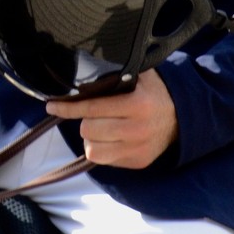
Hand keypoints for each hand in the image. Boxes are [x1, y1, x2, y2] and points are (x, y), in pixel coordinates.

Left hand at [46, 68, 177, 168]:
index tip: (51, 106)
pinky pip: (105, 160)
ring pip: (93, 150)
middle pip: (89, 130)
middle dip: (84, 120)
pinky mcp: (138, 162)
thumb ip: (113, 73)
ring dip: (90, 137)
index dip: (68, 108)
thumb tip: (80, 71)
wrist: (182, 118)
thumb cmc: (153, 92)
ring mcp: (138, 149)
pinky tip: (109, 138)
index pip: (91, 108)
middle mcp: (137, 129)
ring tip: (98, 127)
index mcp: (136, 104)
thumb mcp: (139, 75)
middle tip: (90, 113)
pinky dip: (102, 149)